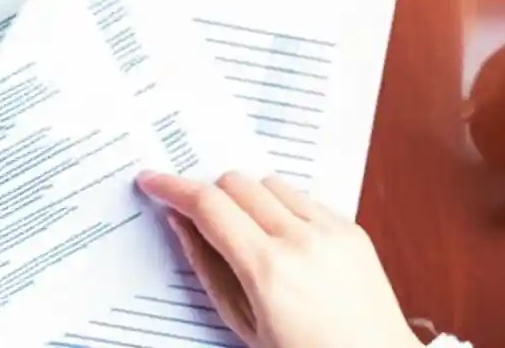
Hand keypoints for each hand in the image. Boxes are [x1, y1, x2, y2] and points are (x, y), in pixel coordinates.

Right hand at [137, 171, 422, 347]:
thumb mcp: (243, 323)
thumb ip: (207, 268)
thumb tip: (180, 222)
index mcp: (268, 270)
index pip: (209, 206)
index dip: (173, 188)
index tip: (153, 181)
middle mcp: (301, 240)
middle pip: (236, 182)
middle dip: (210, 195)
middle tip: (201, 219)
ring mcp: (332, 230)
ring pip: (270, 182)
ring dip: (249, 199)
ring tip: (249, 237)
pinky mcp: (352, 227)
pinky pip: (304, 197)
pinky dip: (283, 208)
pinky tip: (284, 241)